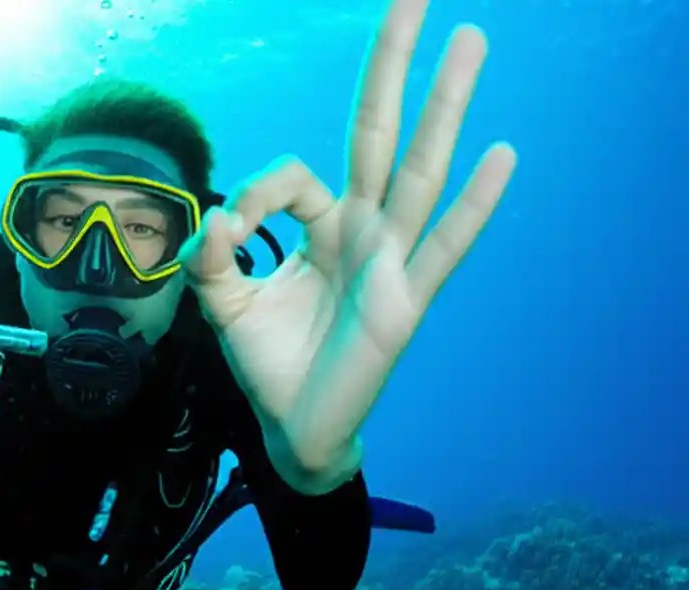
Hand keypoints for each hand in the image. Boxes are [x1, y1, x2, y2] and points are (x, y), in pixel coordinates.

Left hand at [180, 0, 516, 489]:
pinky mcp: (405, 301)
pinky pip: (444, 246)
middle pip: (378, 133)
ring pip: (419, 169)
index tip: (230, 236)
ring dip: (444, 105)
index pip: (294, 176)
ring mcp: (390, 260)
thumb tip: (214, 219)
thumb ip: (211, 259)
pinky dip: (474, 205)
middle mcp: (361, 229)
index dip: (258, 195)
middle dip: (391, 68)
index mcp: (320, 224)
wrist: (294, 425)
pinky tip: (501, 158)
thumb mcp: (224, 303)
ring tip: (470, 42)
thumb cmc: (267, 358)